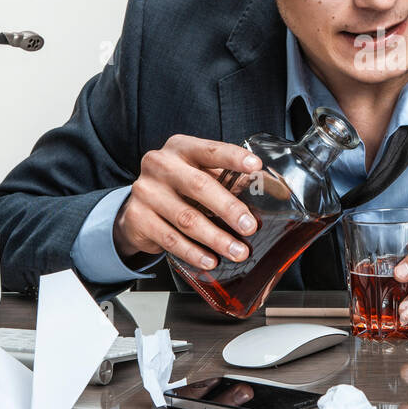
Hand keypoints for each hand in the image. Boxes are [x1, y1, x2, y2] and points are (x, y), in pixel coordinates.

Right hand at [114, 135, 262, 267]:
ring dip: (216, 238)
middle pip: (199, 186)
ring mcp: (146, 191)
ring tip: (237, 251)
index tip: (256, 166)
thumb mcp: (200, 175)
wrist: (137, 208)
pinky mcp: (137, 218)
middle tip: (250, 226)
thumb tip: (270, 190)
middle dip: (228, 208)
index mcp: (181, 148)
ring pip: (186, 218)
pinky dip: (193, 252)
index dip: (234, 158)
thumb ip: (229, 179)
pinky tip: (210, 260)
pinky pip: (170, 239)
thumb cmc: (179, 187)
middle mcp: (160, 165)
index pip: (210, 150)